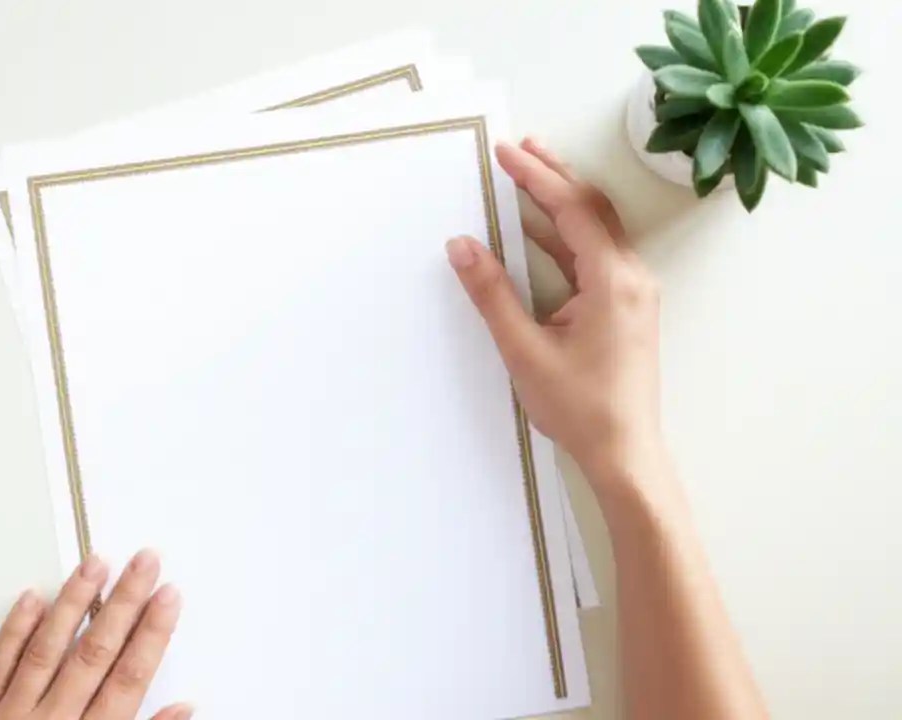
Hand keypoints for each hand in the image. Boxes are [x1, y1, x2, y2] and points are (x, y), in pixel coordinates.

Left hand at [0, 551, 191, 719]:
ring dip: (74, 603)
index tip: (169, 597)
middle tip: (145, 561)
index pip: (128, 680)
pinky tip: (31, 599)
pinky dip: (14, 632)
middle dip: (124, 603)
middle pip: (95, 654)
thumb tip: (182, 714)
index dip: (152, 634)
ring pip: (48, 650)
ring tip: (95, 564)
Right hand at [445, 138, 665, 496]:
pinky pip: (598, 254)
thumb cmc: (579, 408)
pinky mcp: (627, 308)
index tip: (505, 152)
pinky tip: (542, 230)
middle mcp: (631, 277)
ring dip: (563, 201)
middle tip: (521, 147)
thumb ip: (492, 294)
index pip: (573, 210)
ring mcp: (633, 292)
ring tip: (530, 174)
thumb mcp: (524, 350)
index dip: (537, 177)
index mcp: (613, 281)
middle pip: (593, 209)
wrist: (625, 453)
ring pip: (598, 229)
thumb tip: (462, 245)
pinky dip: (569, 233)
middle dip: (556, 175)